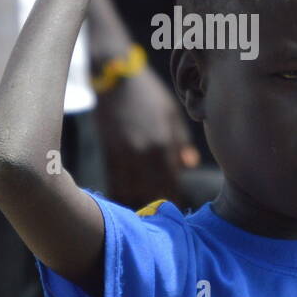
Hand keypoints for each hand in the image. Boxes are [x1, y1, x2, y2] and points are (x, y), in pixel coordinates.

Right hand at [94, 66, 197, 208]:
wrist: (114, 74)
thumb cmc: (148, 92)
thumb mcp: (171, 112)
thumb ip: (180, 141)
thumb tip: (189, 165)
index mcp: (162, 143)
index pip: (170, 182)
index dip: (174, 199)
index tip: (179, 211)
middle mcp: (141, 152)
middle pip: (150, 191)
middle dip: (157, 207)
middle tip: (163, 222)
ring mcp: (122, 153)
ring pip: (130, 190)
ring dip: (138, 203)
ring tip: (145, 215)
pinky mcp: (107, 150)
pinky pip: (113, 181)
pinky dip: (120, 194)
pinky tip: (125, 201)